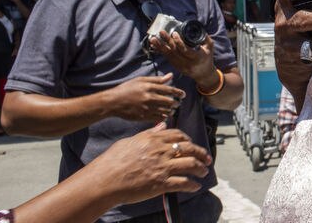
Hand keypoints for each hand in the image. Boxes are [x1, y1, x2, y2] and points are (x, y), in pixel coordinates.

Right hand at [85, 124, 210, 204]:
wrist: (103, 181)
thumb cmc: (111, 162)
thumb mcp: (130, 142)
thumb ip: (148, 133)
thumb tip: (161, 125)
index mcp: (153, 140)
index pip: (178, 136)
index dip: (189, 140)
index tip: (192, 144)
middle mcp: (161, 151)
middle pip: (189, 149)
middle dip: (202, 154)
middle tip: (207, 159)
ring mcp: (162, 167)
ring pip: (191, 164)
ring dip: (201, 168)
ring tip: (204, 172)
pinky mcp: (161, 183)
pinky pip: (183, 183)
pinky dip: (192, 184)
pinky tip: (195, 186)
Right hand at [106, 74, 185, 122]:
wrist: (113, 102)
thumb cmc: (127, 89)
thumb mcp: (141, 80)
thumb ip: (157, 79)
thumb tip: (170, 75)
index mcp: (149, 87)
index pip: (169, 90)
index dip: (178, 93)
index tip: (183, 95)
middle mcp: (149, 98)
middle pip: (169, 101)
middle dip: (176, 103)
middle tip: (178, 103)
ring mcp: (146, 108)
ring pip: (165, 110)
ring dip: (171, 110)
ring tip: (172, 109)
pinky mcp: (143, 117)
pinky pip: (158, 118)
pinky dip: (164, 116)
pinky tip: (164, 115)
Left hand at [147, 28, 215, 85]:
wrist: (204, 74)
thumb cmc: (207, 58)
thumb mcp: (210, 47)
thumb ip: (205, 38)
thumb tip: (198, 28)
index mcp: (197, 58)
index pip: (186, 50)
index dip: (179, 42)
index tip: (174, 33)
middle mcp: (187, 63)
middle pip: (175, 52)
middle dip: (167, 41)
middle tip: (161, 32)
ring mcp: (180, 66)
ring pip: (169, 55)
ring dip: (160, 47)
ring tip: (153, 39)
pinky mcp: (176, 66)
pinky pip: (167, 58)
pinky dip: (160, 51)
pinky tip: (154, 45)